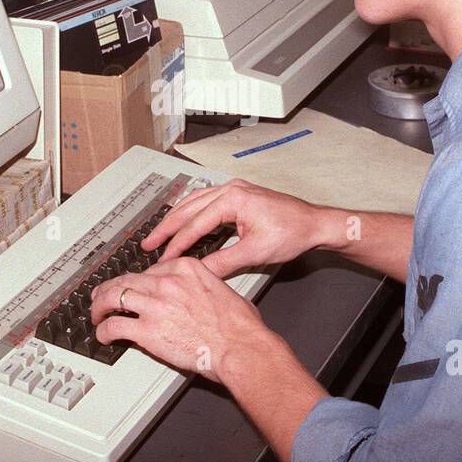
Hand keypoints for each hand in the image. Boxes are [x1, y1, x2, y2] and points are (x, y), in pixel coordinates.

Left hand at [91, 256, 272, 382]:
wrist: (239, 346)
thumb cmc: (239, 325)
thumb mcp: (222, 289)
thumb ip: (203, 285)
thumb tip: (201, 294)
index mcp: (185, 268)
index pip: (148, 270)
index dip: (136, 282)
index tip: (132, 288)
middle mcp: (167, 282)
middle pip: (125, 280)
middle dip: (109, 289)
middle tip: (101, 297)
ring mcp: (155, 305)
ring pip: (113, 298)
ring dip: (99, 307)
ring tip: (96, 315)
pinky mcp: (147, 330)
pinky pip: (114, 326)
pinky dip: (103, 331)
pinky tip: (103, 336)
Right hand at [141, 178, 335, 276]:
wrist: (314, 224)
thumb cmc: (292, 233)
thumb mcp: (255, 253)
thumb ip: (223, 262)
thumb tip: (199, 272)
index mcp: (233, 199)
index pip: (195, 225)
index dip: (177, 244)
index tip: (163, 259)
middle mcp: (231, 189)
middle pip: (188, 208)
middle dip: (167, 227)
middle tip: (147, 243)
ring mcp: (235, 189)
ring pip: (194, 201)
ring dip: (176, 218)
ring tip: (159, 233)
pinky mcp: (239, 194)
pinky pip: (205, 199)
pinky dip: (190, 211)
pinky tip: (183, 219)